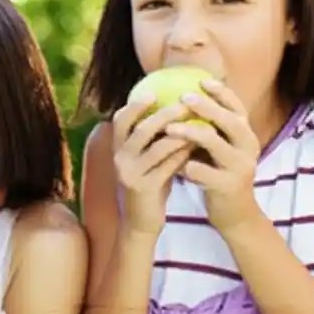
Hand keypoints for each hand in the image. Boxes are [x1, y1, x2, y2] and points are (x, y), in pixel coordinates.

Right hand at [111, 95, 196, 234]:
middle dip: (163, 115)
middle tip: (184, 104)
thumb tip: (170, 109)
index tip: (153, 92)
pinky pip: (167, 166)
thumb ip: (151, 139)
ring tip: (197, 123)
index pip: (120, 120)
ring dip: (178, 133)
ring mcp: (131, 174)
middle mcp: (120, 159)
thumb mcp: (144, 160)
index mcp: (117, 149)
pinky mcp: (145, 188)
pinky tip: (196, 147)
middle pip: (140, 130)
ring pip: (156, 147)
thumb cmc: (148, 184)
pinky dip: (182, 154)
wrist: (140, 222)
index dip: (135, 105)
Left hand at [165, 79, 263, 233]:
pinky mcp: (229, 187)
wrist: (234, 212)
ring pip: (218, 145)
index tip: (201, 80)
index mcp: (246, 135)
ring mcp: (241, 167)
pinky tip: (177, 166)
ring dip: (192, 134)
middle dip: (208, 107)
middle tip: (183, 97)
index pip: (238, 108)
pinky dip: (192, 168)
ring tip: (170, 128)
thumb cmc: (218, 173)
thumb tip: (182, 99)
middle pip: (231, 122)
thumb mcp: (217, 149)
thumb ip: (208, 128)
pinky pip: (208, 174)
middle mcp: (248, 148)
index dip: (222, 93)